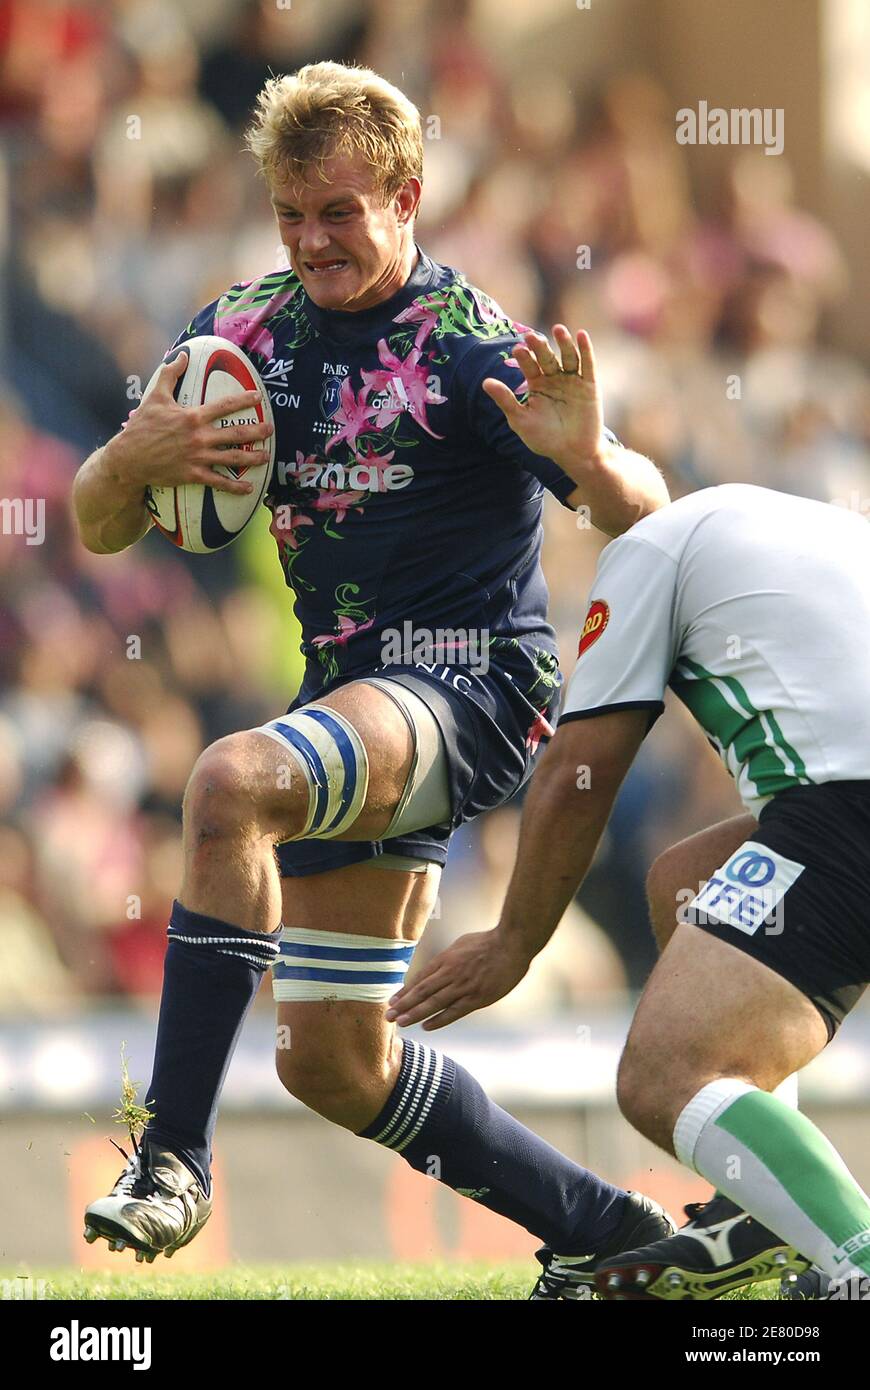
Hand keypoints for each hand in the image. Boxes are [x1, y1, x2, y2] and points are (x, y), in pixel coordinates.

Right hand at [106, 352, 272, 495]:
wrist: (128, 459)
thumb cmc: (141, 427)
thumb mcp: (155, 397)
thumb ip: (170, 374)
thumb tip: (182, 355)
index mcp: (192, 417)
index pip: (225, 405)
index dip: (244, 400)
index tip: (259, 397)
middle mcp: (199, 437)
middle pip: (235, 433)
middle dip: (257, 431)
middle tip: (271, 429)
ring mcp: (197, 457)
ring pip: (232, 458)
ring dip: (252, 458)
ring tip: (266, 457)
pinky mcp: (193, 475)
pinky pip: (218, 482)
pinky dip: (235, 487)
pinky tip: (249, 488)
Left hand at [385, 929, 529, 1030]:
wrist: (512, 944)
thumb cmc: (488, 942)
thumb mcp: (461, 944)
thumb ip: (448, 958)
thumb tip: (436, 967)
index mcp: (446, 959)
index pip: (420, 979)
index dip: (405, 992)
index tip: (392, 1001)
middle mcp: (450, 973)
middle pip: (422, 992)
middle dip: (403, 1005)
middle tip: (388, 1016)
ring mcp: (463, 986)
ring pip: (434, 1003)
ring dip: (415, 1013)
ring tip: (400, 1022)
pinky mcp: (477, 997)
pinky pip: (454, 1012)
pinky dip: (439, 1020)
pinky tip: (426, 1026)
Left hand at [483, 326, 604, 470]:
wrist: (572, 453)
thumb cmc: (544, 439)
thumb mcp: (520, 420)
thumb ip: (505, 400)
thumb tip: (484, 382)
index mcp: (536, 384)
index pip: (529, 365)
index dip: (524, 357)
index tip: (517, 349)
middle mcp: (554, 378)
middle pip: (547, 357)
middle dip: (540, 347)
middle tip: (532, 337)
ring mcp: (572, 380)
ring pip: (568, 357)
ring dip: (563, 343)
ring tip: (557, 330)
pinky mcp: (589, 385)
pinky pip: (587, 365)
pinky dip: (585, 350)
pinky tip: (581, 335)